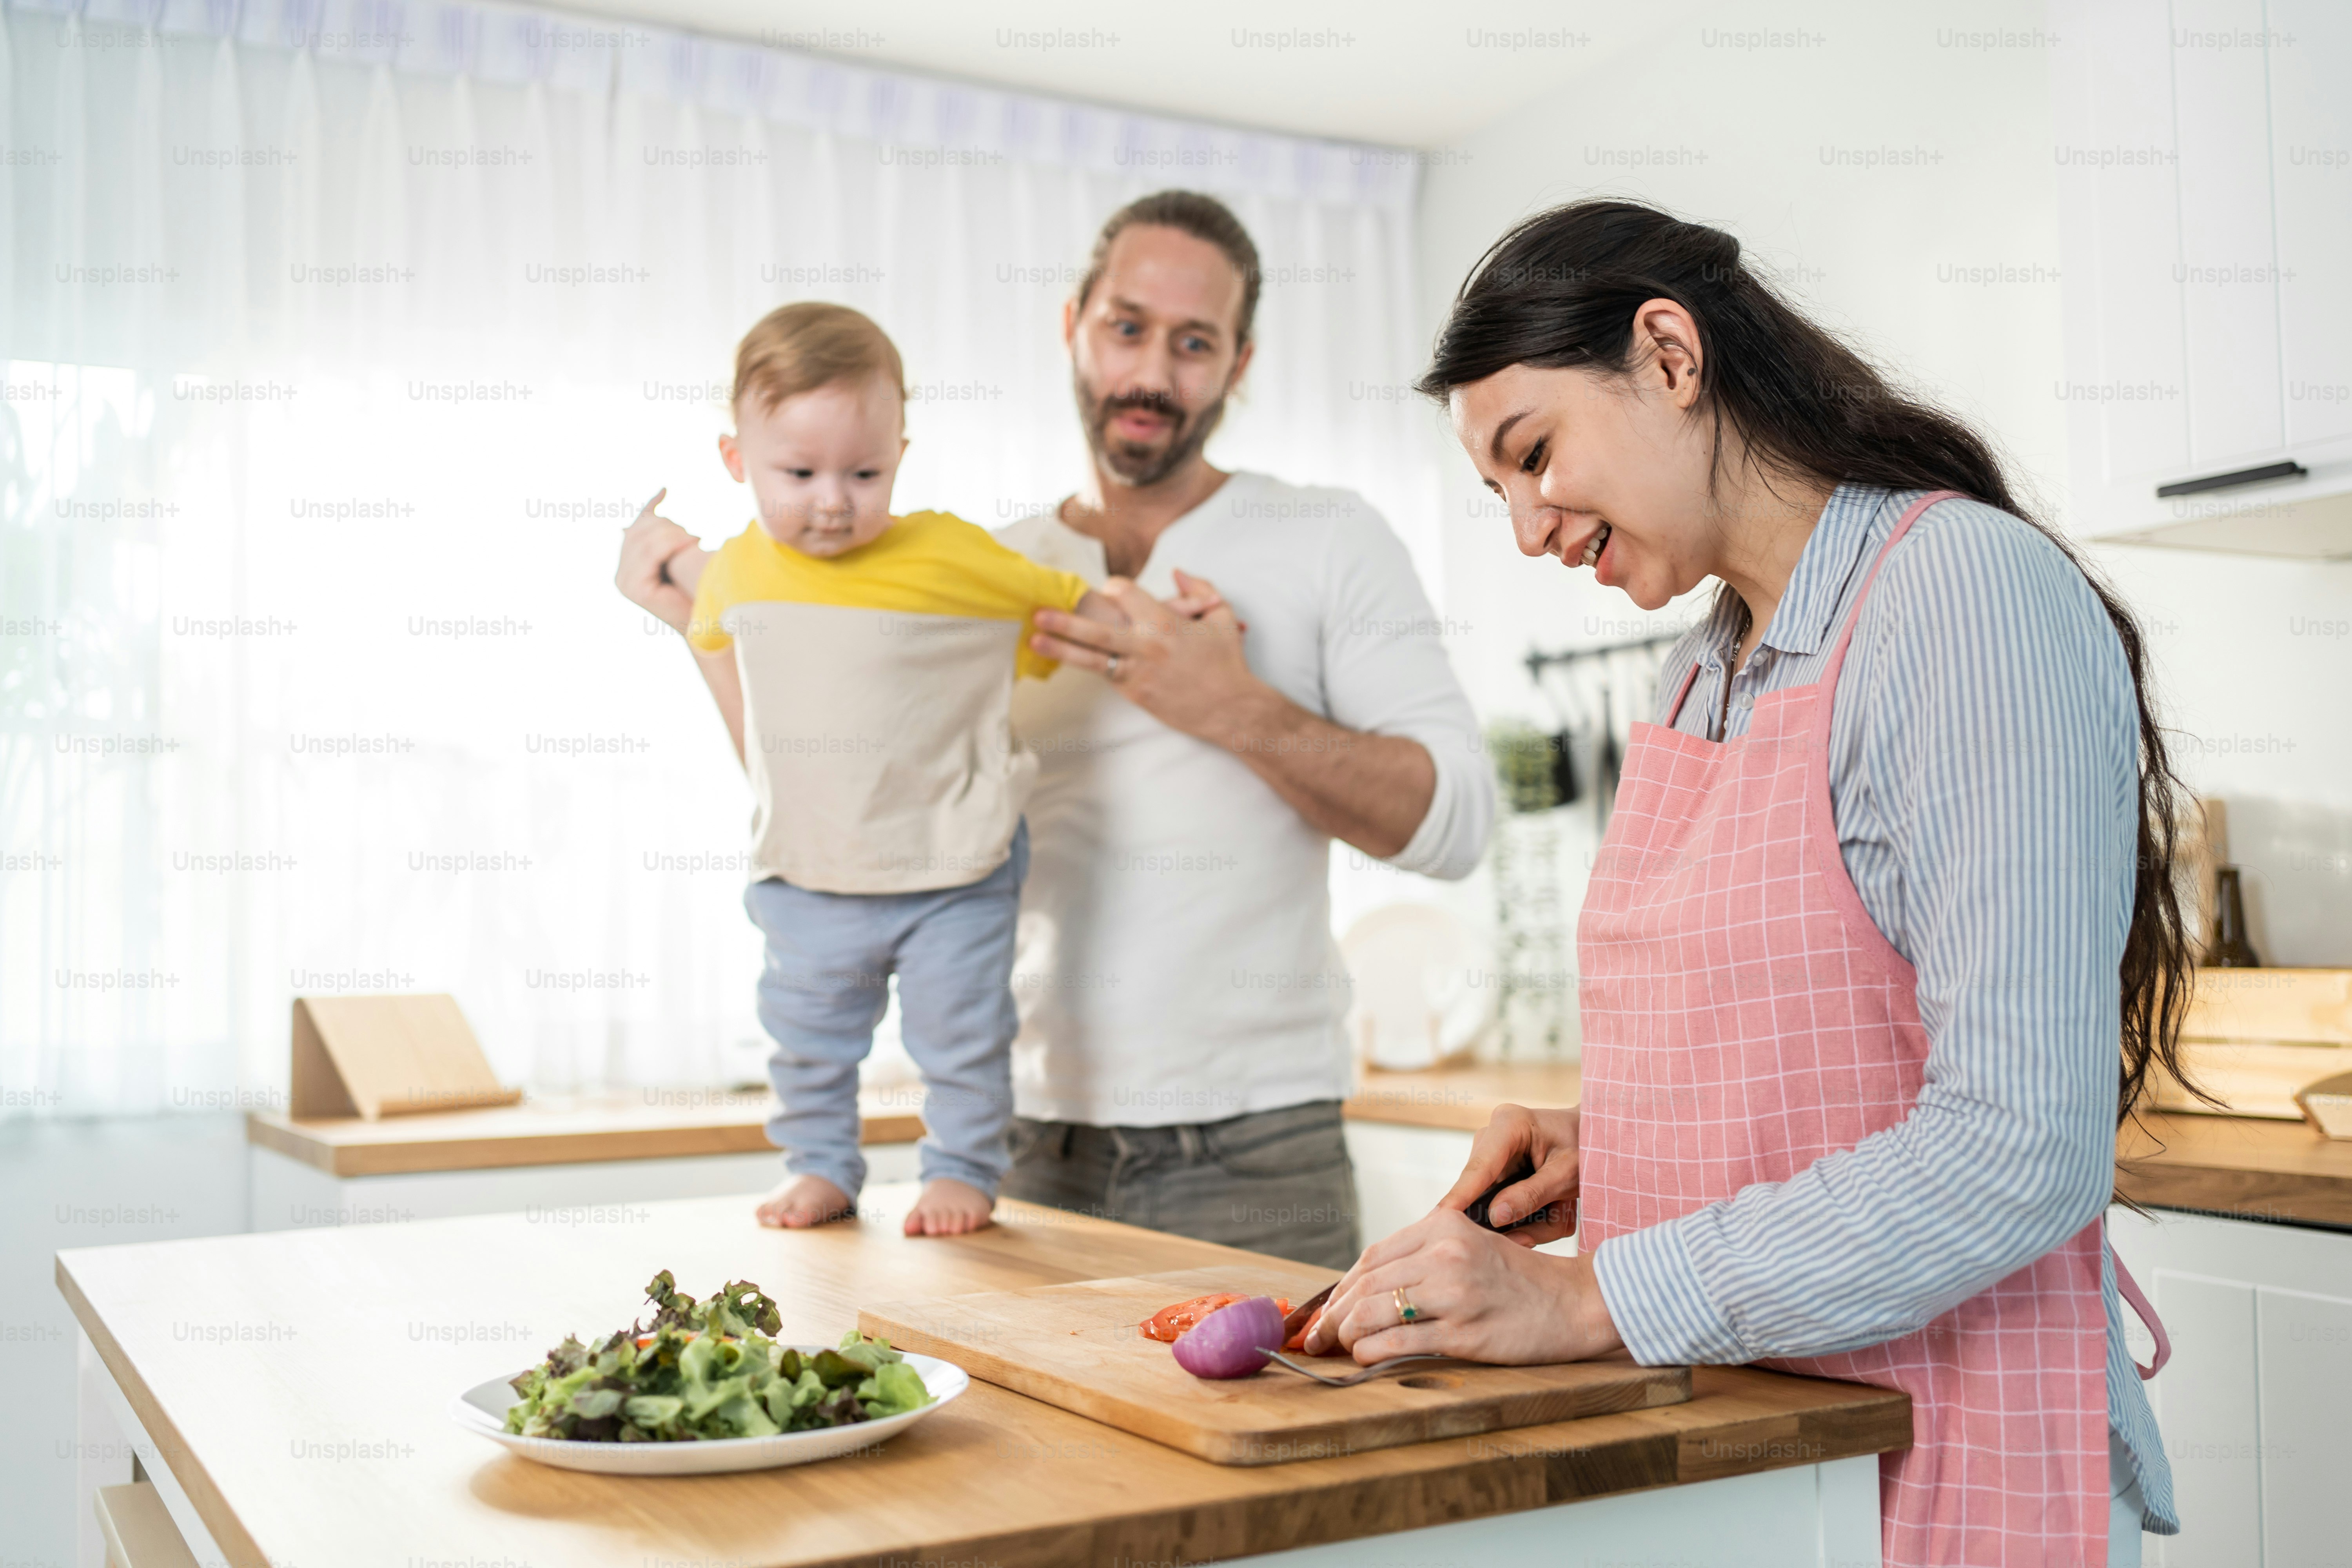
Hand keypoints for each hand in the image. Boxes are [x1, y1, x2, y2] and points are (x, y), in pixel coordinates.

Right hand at [616, 488, 702, 633]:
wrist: (704, 622)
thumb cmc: (696, 589)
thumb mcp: (677, 553)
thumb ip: (662, 532)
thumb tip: (655, 496)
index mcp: (627, 564)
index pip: (635, 526)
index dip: (649, 506)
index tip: (665, 490)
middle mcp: (620, 573)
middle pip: (640, 530)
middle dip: (668, 526)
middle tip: (694, 538)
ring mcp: (624, 582)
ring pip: (647, 539)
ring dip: (674, 535)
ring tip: (695, 542)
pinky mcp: (633, 589)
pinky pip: (651, 553)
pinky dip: (671, 544)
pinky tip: (689, 542)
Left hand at [1029, 571, 1264, 739]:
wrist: (1232, 709)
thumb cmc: (1227, 662)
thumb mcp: (1222, 616)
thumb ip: (1199, 588)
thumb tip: (1177, 572)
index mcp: (1164, 623)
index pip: (1124, 593)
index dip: (1114, 587)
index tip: (1108, 590)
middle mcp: (1145, 647)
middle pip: (1096, 631)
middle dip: (1065, 622)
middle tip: (1038, 614)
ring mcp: (1137, 673)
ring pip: (1092, 659)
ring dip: (1061, 650)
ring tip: (1034, 642)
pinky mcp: (1134, 694)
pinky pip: (1106, 676)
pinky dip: (1091, 666)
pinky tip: (1069, 661)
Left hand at [1299, 1206, 1621, 1365]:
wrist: (1577, 1302)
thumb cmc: (1521, 1279)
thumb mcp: (1471, 1246)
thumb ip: (1424, 1258)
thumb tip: (1367, 1287)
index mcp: (1442, 1227)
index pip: (1371, 1257)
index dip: (1340, 1287)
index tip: (1326, 1309)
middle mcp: (1445, 1255)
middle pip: (1364, 1285)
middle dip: (1332, 1315)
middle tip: (1317, 1337)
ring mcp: (1454, 1294)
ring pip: (1372, 1313)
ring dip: (1345, 1335)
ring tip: (1338, 1348)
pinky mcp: (1464, 1333)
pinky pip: (1398, 1342)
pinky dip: (1370, 1352)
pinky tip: (1363, 1358)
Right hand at [1437, 1103, 1582, 1246]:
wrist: (1599, 1138)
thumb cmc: (1588, 1148)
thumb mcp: (1568, 1173)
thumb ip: (1532, 1194)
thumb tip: (1495, 1216)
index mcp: (1510, 1124)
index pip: (1479, 1167)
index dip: (1460, 1195)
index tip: (1441, 1218)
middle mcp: (1493, 1137)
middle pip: (1482, 1190)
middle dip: (1510, 1217)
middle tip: (1543, 1229)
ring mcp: (1492, 1155)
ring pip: (1493, 1203)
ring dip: (1528, 1219)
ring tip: (1563, 1210)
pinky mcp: (1497, 1172)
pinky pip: (1503, 1205)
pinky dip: (1531, 1217)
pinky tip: (1555, 1208)